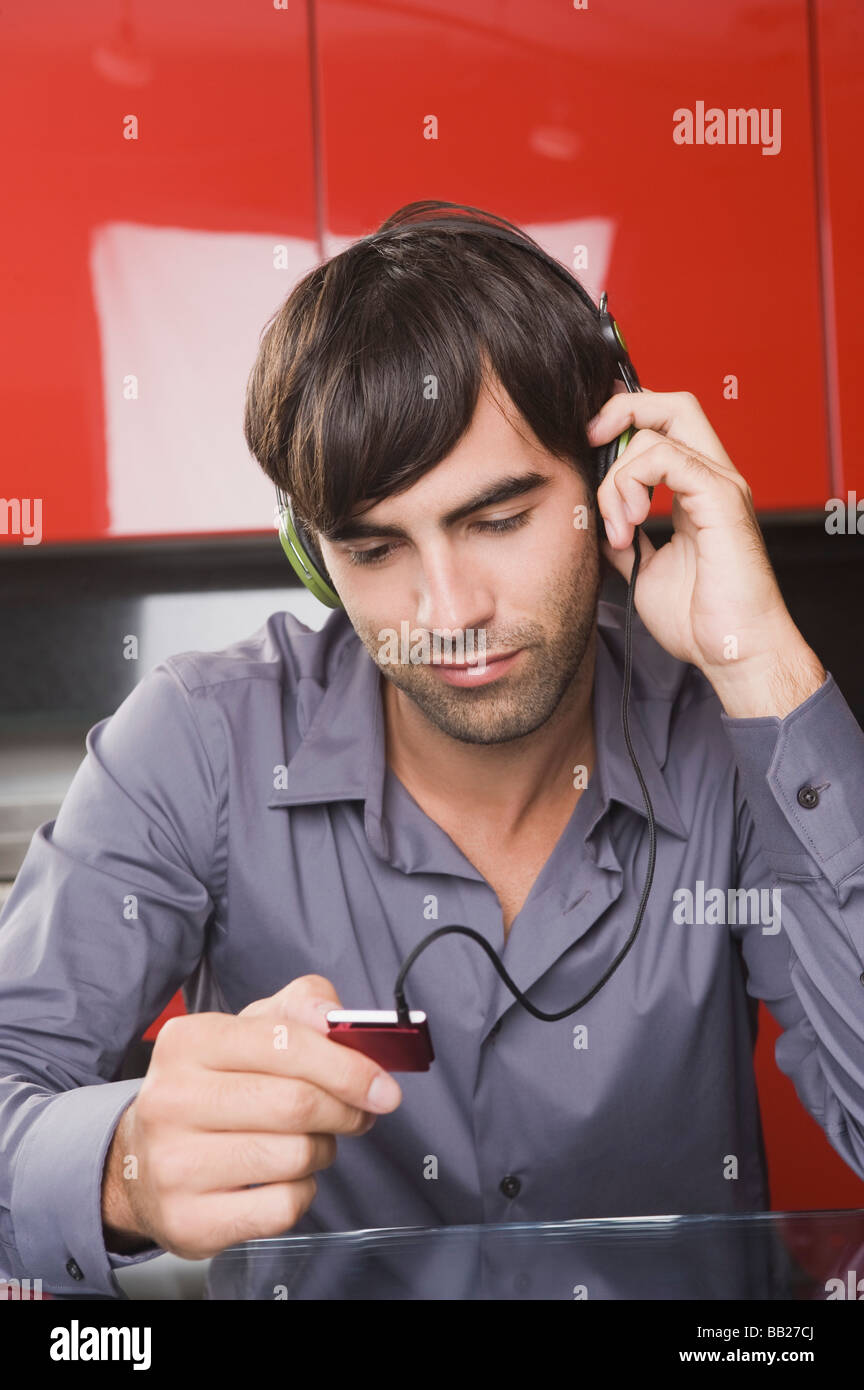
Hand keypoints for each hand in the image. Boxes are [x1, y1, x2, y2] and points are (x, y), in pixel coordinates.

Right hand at [101, 975, 401, 1259]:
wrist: (141, 1163)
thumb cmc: (212, 1089)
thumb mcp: (246, 1032)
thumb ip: (299, 1009)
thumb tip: (337, 1017)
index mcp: (188, 1041)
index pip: (287, 1043)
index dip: (348, 1066)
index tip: (383, 1086)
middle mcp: (171, 1100)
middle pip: (297, 1104)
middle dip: (345, 1110)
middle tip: (359, 1113)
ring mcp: (174, 1165)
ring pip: (295, 1156)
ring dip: (323, 1150)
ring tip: (309, 1142)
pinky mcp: (189, 1221)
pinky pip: (283, 1206)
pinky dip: (301, 1192)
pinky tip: (282, 1179)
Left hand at [589, 389, 825, 716]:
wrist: (731, 651)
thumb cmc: (699, 619)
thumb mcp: (641, 568)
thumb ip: (622, 534)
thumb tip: (590, 517)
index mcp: (696, 488)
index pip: (663, 423)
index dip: (621, 420)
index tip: (584, 448)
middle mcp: (712, 477)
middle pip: (670, 404)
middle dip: (618, 412)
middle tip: (587, 447)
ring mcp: (721, 484)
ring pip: (658, 431)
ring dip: (616, 477)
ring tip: (615, 527)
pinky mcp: (722, 498)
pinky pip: (669, 458)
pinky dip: (633, 484)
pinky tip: (627, 526)